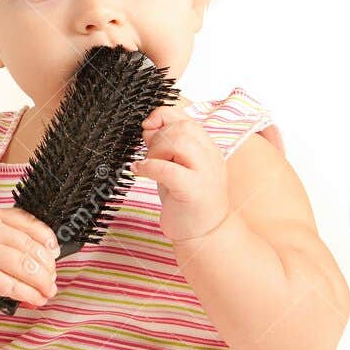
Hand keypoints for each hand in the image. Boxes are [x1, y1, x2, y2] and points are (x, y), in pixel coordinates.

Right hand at [0, 208, 58, 311]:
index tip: (55, 252)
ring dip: (43, 281)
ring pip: (25, 266)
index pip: (28, 223)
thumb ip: (12, 235)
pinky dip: (30, 294)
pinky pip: (15, 286)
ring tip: (49, 290)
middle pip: (30, 246)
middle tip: (52, 277)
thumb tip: (50, 250)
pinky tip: (37, 298)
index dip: (47, 239)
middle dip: (48, 266)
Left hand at [130, 105, 229, 244]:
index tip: (148, 129)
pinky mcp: (194, 190)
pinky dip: (149, 167)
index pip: (186, 117)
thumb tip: (148, 127)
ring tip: (149, 165)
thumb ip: (166, 145)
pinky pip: (168, 169)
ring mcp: (205, 173)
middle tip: (150, 155)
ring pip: (179, 142)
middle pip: (183, 127)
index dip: (162, 116)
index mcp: (207, 147)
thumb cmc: (188, 200)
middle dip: (158, 136)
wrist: (206, 234)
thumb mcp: (176, 166)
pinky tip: (139, 171)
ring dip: (156, 151)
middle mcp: (210, 156)